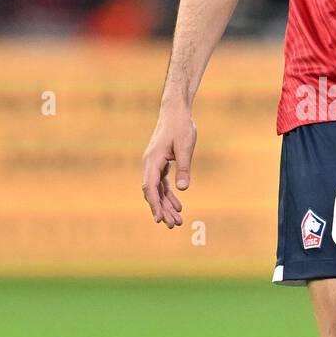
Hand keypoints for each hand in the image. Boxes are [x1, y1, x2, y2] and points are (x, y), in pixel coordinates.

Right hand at [141, 105, 196, 227]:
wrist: (175, 111)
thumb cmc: (181, 126)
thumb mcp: (185, 147)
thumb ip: (184, 168)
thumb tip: (183, 189)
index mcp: (152, 160)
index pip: (150, 187)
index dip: (154, 204)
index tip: (159, 218)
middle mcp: (150, 164)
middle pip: (153, 192)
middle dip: (162, 209)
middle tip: (173, 225)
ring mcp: (154, 164)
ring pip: (158, 190)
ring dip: (167, 205)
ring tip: (177, 220)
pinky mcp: (160, 163)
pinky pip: (162, 183)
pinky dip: (169, 195)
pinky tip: (178, 206)